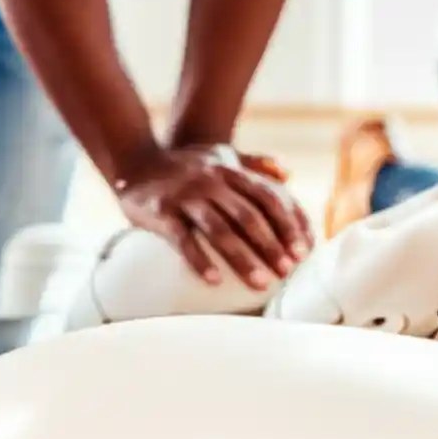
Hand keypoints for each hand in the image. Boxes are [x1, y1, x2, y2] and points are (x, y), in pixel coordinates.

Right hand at [115, 145, 312, 289]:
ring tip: (259, 283)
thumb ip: (253, 163)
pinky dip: (199, 260)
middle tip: (285, 272)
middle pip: (247, 216)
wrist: (135, 159)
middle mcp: (210, 181)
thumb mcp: (219, 155)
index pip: (267, 197)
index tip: (302, 251)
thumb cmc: (184, 164)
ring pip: (219, 230)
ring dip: (242, 258)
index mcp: (229, 170)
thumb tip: (289, 173)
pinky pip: (183, 239)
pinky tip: (213, 281)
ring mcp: (185, 196)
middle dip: (270, 246)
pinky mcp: (161, 212)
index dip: (287, 224)